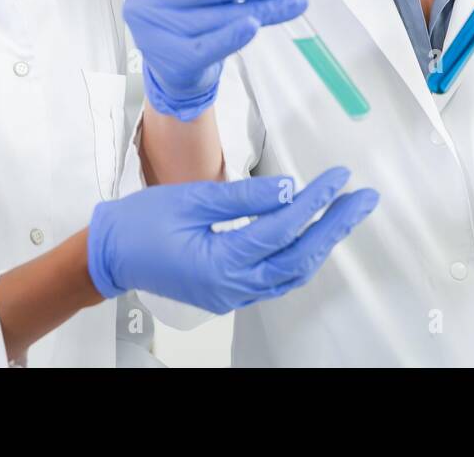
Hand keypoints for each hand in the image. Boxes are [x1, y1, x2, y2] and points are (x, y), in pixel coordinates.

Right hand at [87, 167, 379, 313]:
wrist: (110, 254)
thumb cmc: (141, 223)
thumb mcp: (192, 198)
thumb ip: (244, 196)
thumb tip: (288, 190)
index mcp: (221, 263)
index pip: (282, 229)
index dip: (314, 202)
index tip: (338, 179)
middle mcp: (232, 287)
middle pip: (298, 257)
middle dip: (335, 227)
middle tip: (363, 199)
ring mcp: (231, 294)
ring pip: (291, 273)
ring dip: (322, 243)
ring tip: (346, 213)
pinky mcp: (228, 291)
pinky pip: (275, 278)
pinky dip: (299, 256)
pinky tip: (313, 235)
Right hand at [124, 0, 307, 120]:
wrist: (172, 64)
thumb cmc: (186, 12)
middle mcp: (148, 0)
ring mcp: (157, 33)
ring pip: (219, 15)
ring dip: (263, 6)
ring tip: (294, 1)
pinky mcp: (175, 62)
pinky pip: (211, 46)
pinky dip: (235, 34)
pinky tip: (257, 24)